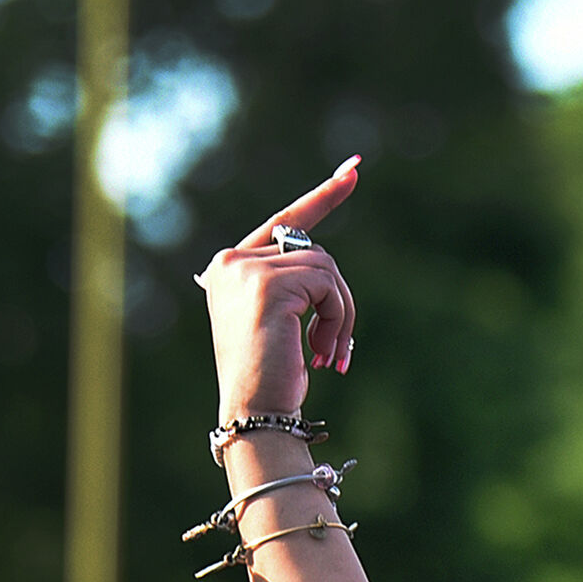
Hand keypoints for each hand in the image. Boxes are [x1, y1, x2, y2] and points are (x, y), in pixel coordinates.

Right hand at [197, 159, 362, 423]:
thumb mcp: (281, 324)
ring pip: (325, 268)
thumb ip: (294, 287)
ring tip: (329, 353)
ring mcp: (247, 269)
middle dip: (337, 299)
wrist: (255, 411)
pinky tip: (321, 350)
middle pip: (314, 251)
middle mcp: (232, 260)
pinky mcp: (267, 284)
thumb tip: (326, 273)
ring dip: (340, 313)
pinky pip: (327, 283)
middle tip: (337, 348)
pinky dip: (336, 316)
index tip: (352, 171)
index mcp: (230, 267)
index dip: (321, 198)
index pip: (284, 223)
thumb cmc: (272, 379)